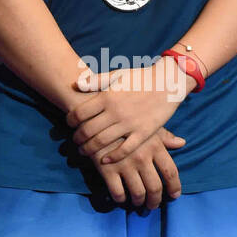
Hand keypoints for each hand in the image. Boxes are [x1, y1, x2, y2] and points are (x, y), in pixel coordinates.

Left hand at [66, 57, 192, 161]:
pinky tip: (104, 160)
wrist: (167, 82)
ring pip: (102, 142)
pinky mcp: (143, 133)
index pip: (79, 113)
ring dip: (89, 149)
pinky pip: (125, 149)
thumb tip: (76, 84)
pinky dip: (112, 157)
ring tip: (84, 151)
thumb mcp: (116, 76)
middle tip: (75, 141)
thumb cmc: (139, 77)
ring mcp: (129, 123)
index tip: (69, 124)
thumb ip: (95, 81)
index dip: (70, 120)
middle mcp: (115, 111)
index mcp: (106, 97)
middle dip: (77, 138)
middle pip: (88, 130)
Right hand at [90, 126, 185, 208]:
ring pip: (138, 193)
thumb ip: (164, 136)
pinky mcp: (107, 169)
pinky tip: (121, 198)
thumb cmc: (123, 120)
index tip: (174, 195)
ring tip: (138, 203)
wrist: (93, 116)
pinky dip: (120, 199)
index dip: (175, 187)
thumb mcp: (145, 125)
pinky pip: (118, 192)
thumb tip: (181, 142)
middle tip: (153, 205)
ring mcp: (125, 164)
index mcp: (154, 146)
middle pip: (155, 188)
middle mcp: (142, 157)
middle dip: (155, 201)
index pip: (170, 172)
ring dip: (139, 202)